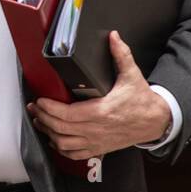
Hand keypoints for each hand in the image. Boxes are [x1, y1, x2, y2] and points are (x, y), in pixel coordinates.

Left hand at [27, 30, 170, 160]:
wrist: (156, 121)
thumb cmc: (142, 100)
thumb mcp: (132, 75)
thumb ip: (121, 54)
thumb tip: (113, 36)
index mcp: (102, 111)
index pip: (67, 114)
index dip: (49, 108)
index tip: (40, 99)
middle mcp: (96, 129)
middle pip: (60, 128)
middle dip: (43, 117)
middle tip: (34, 107)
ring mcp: (97, 141)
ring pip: (64, 143)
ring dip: (48, 133)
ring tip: (40, 121)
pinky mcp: (99, 149)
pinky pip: (74, 154)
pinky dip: (61, 149)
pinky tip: (54, 139)